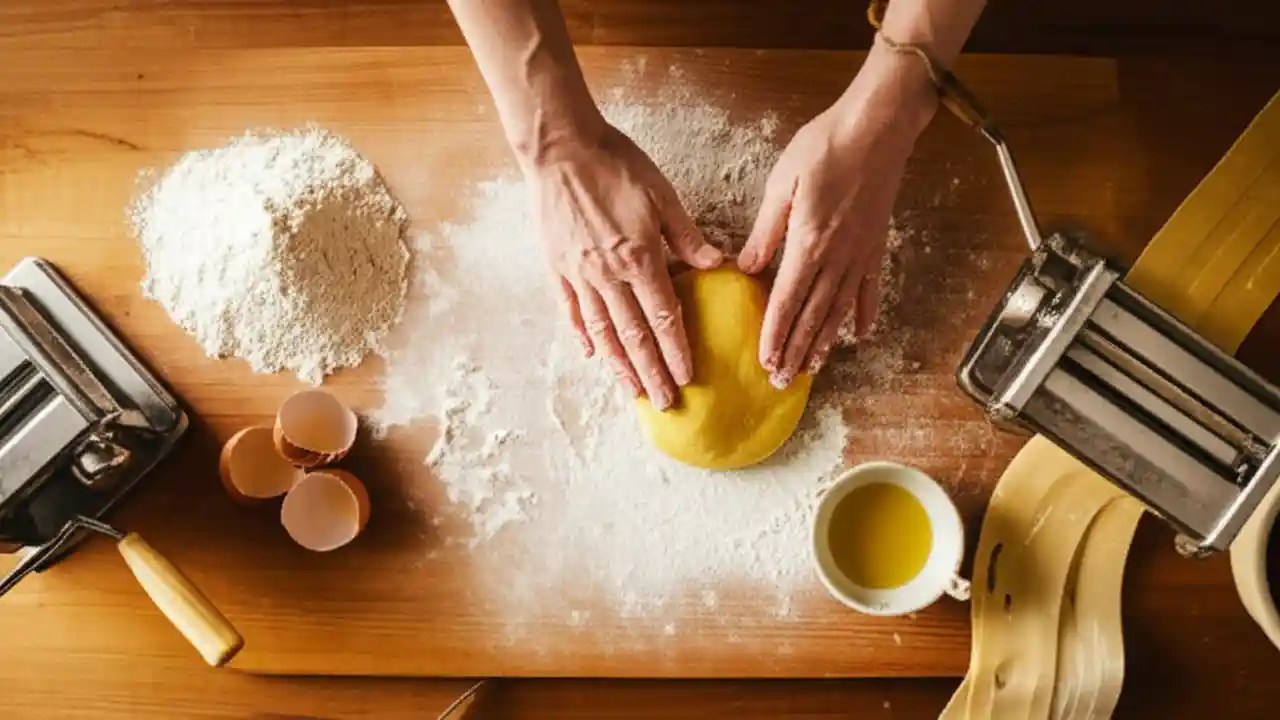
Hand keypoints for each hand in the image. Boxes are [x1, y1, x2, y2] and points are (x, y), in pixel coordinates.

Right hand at [526, 123, 723, 408]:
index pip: (664, 316)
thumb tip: (715, 264)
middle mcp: (608, 275)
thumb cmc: (615, 164)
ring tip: (633, 390)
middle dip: (651, 371)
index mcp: (640, 258)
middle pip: (634, 335)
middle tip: (665, 401)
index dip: (676, 350)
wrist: (560, 148)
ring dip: (619, 365)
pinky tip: (593, 354)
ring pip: (603, 331)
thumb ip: (688, 235)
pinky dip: (584, 335)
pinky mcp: (558, 267)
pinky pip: (572, 310)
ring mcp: (580, 274)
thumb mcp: (662, 194)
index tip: (687, 377)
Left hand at [739, 60, 934, 386]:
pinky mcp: (876, 245)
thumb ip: (766, 231)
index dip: (775, 335)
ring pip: (840, 310)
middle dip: (796, 351)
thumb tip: (747, 268)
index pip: (786, 301)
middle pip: (813, 315)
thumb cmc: (825, 147)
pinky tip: (860, 335)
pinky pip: (870, 289)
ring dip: (825, 343)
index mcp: (809, 244)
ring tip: (813, 369)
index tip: (765, 360)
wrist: (877, 127)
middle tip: (782, 380)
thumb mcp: (783, 184)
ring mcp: (861, 254)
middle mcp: (837, 258)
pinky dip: (864, 314)